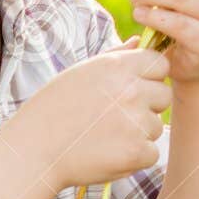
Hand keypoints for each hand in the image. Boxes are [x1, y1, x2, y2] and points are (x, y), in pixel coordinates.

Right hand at [22, 41, 170, 192]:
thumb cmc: (54, 108)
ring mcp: (135, 121)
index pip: (160, 64)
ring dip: (138, 134)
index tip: (131, 90)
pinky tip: (107, 153)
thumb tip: (137, 41)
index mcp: (117, 66)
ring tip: (104, 136)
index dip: (149, 78)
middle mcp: (130, 90)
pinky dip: (134, 157)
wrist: (33, 148)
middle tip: (115, 117)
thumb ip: (115, 56)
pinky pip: (151, 153)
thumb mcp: (81, 72)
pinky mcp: (136, 151)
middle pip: (164, 95)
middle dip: (147, 106)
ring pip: (155, 126)